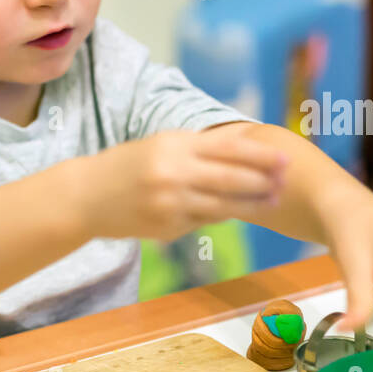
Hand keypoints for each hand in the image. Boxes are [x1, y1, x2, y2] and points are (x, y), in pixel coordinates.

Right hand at [80, 129, 286, 241]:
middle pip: (231, 178)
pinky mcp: (165, 227)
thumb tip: (243, 147)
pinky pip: (202, 221)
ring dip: (250, 204)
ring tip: (271, 203)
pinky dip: (219, 217)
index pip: (228, 147)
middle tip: (286, 183)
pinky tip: (233, 213)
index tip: (285, 157)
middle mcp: (174, 172)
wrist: (86, 196)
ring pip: (222, 205)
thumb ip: (198, 147)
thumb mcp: (160, 144)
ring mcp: (170, 202)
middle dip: (263, 181)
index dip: (260, 154)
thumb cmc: (127, 166)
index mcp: (175, 145)